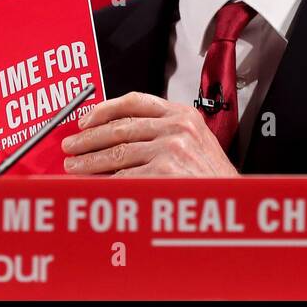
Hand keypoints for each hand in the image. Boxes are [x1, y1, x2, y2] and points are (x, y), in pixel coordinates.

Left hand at [60, 91, 239, 176]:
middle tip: (71, 146)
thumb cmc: (214, 181)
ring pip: (116, 154)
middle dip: (89, 139)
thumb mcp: (196, 144)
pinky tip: (91, 186)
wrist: (235, 205)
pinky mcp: (162, 175)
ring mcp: (169, 151)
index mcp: (183, 115)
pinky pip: (122, 179)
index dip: (104, 109)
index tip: (86, 119)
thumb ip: (164, 132)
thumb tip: (118, 136)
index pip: (135, 101)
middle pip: (119, 128)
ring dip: (89, 161)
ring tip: (74, 167)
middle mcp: (176, 128)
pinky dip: (102, 183)